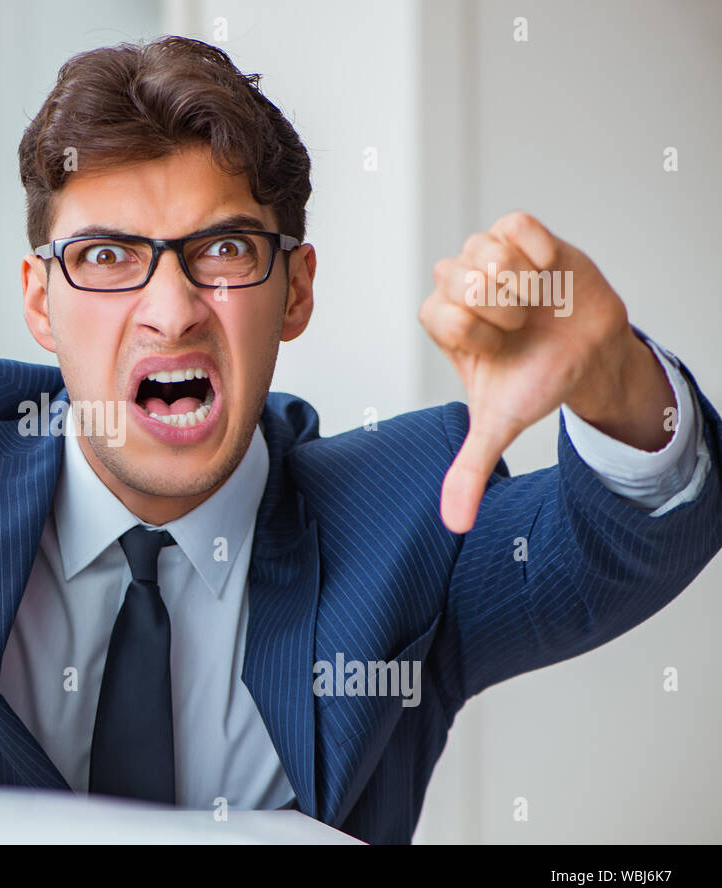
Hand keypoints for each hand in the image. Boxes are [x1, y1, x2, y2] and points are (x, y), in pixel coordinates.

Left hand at [419, 211, 671, 532]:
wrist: (587, 353)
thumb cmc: (536, 380)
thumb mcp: (501, 425)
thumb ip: (470, 468)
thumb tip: (455, 524)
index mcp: (442, 322)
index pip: (439, 313)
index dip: (477, 333)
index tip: (500, 348)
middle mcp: (456, 285)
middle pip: (459, 279)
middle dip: (501, 309)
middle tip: (521, 325)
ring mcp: (486, 256)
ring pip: (484, 250)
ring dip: (521, 283)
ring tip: (536, 302)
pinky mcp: (518, 234)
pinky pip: (514, 225)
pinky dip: (536, 249)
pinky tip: (548, 272)